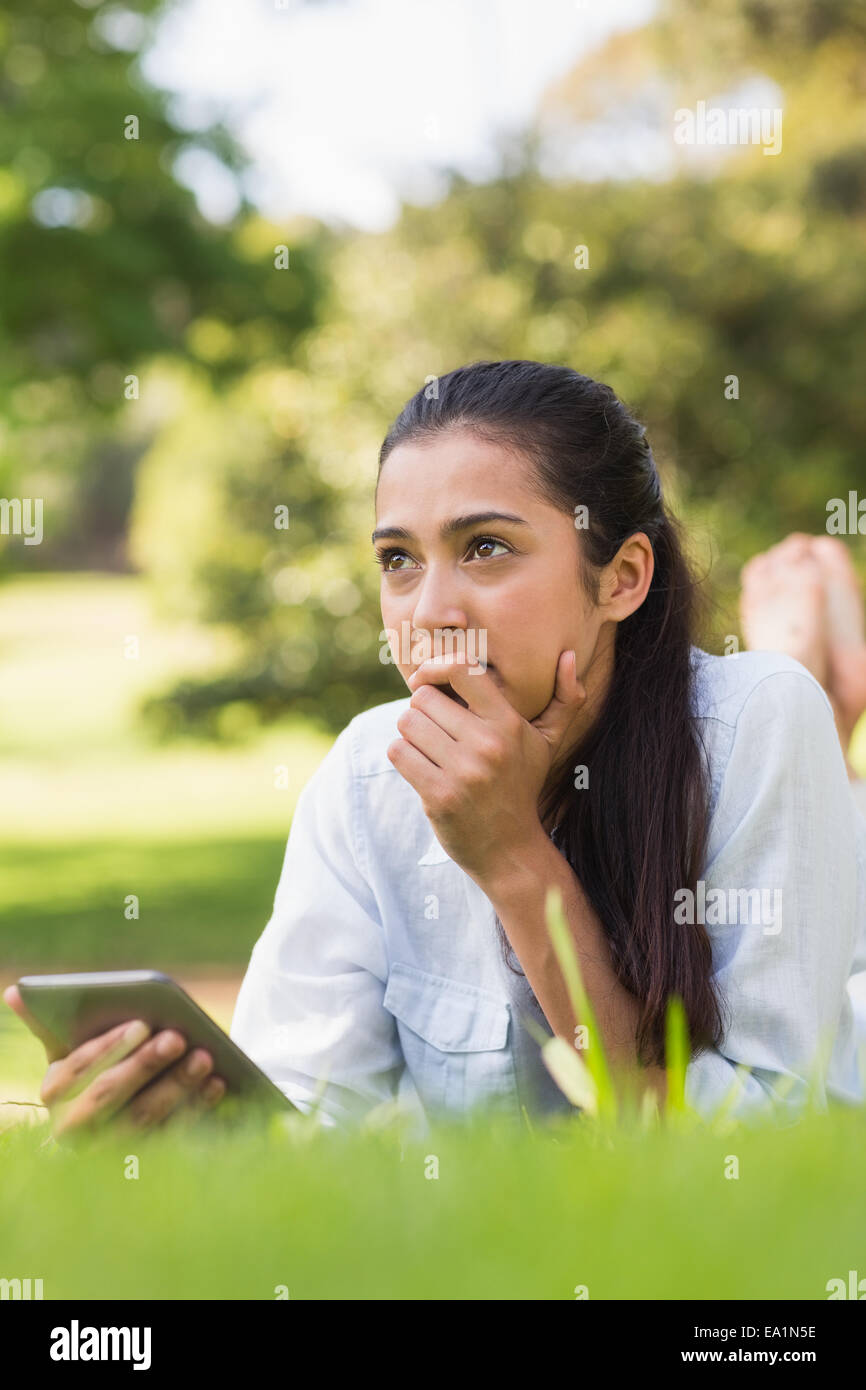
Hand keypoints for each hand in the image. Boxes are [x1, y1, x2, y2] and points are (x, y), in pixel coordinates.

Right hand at [2, 985, 225, 1140]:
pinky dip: (195, 1110)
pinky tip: (217, 1085)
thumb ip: (49, 1021)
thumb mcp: (69, 1047)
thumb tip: (14, 991)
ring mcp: (106, 1149)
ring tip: (206, 1057)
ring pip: (142, 1119)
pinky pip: (170, 1138)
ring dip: (176, 1087)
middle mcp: (72, 1127)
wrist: (109, 1122)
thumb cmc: (94, 1068)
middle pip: (109, 1094)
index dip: (110, 1046)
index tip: (142, 1023)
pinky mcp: (141, 1161)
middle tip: (178, 1037)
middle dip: (145, 1064)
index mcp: (54, 1090)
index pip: (78, 1066)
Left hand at [386, 648, 586, 883]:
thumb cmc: (522, 786)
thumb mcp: (546, 743)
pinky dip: (403, 756)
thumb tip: (569, 655)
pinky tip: (420, 766)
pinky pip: (399, 752)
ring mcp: (464, 772)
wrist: (510, 850)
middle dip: (421, 710)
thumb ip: (565, 698)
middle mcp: (488, 745)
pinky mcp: (440, 796)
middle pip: (423, 698)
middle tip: (434, 729)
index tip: (428, 682)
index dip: (435, 668)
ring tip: (428, 748)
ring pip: (407, 723)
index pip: (462, 669)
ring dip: (410, 734)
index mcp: (509, 724)